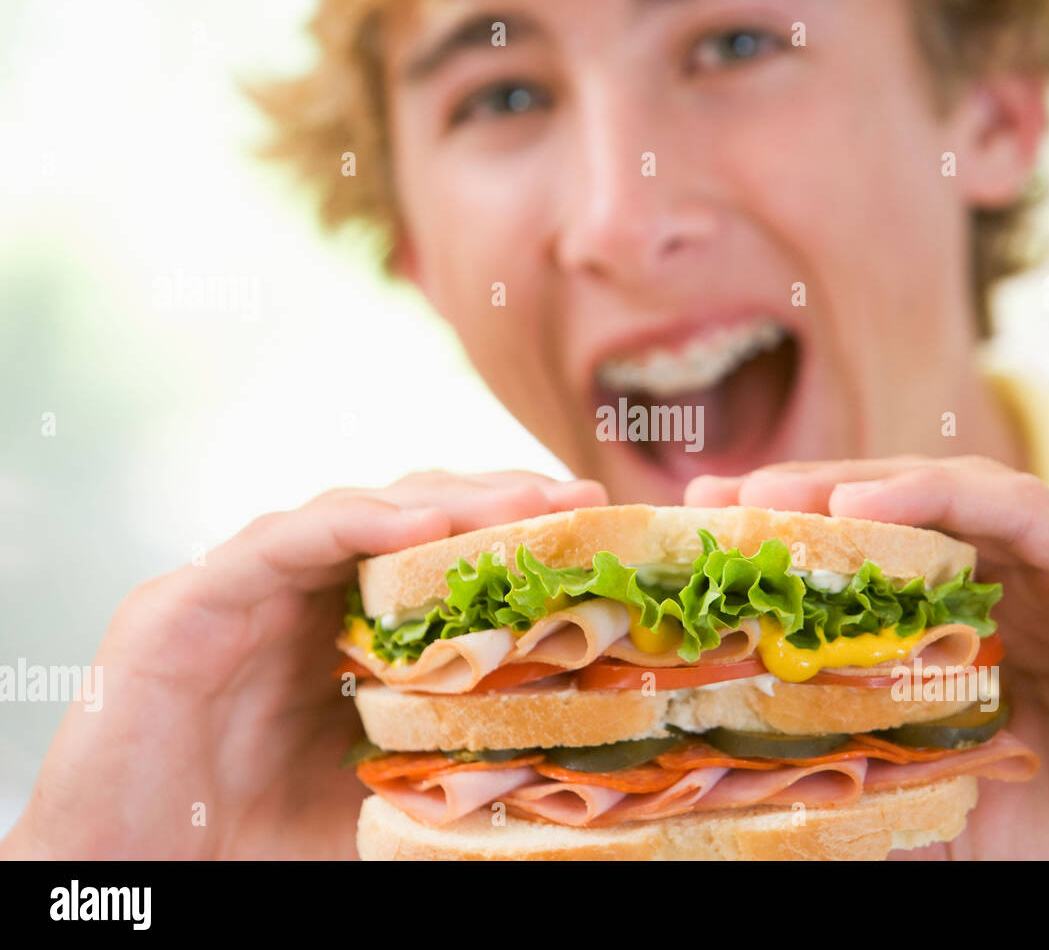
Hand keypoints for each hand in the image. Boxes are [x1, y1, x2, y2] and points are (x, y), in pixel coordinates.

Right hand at [0, 471, 606, 858]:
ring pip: (357, 513)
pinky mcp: (191, 599)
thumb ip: (443, 763)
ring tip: (522, 504)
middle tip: (578, 500)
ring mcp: (245, 586)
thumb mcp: (377, 795)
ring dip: (445, 501)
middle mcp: (301, 593)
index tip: (592, 533)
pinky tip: (426, 523)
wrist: (128, 876)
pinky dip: (357, 524)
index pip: (441, 557)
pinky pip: (283, 541)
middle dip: (497, 501)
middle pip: (411, 517)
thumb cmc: (248, 839)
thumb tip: (552, 768)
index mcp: (343, 629)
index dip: (514, 536)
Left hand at [687, 457, 1048, 858]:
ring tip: (770, 498)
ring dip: (855, 484)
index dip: (801, 541)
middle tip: (720, 499)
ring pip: (956, 495)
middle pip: (910, 512)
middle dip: (811, 499)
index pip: (886, 557)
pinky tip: (856, 504)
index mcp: (998, 623)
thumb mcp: (951, 799)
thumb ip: (876, 772)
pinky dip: (936, 494)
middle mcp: (1039, 582)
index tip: (712, 535)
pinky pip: (1022, 510)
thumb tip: (754, 784)